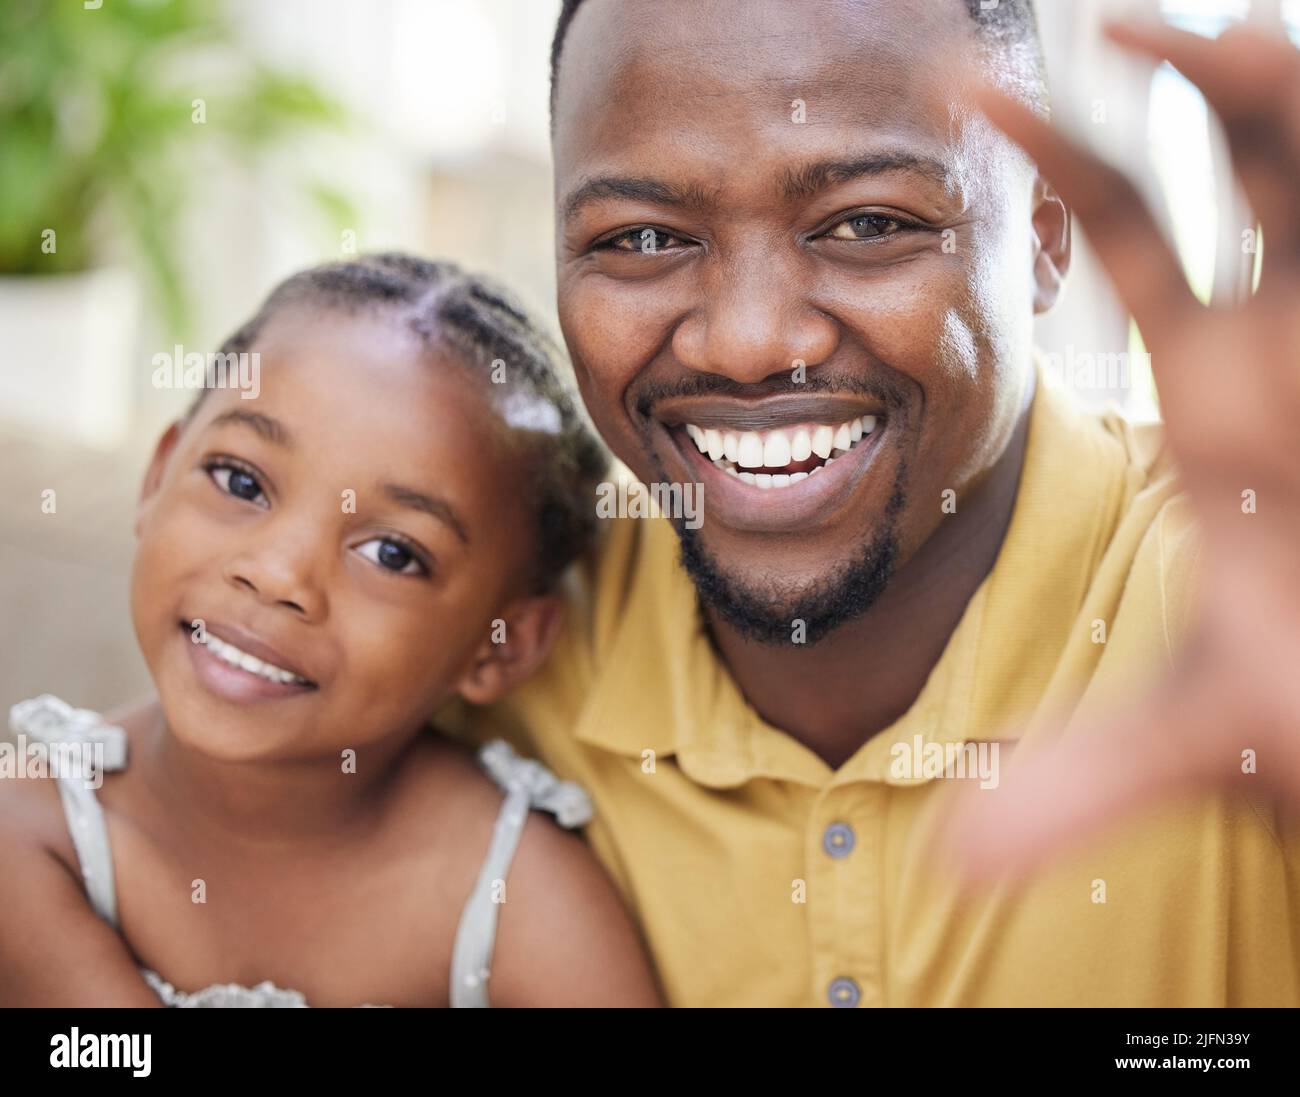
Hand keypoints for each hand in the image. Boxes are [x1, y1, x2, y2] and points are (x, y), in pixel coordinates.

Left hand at [941, 20, 1299, 879]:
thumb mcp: (1210, 730)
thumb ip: (1087, 782)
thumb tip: (957, 866)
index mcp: (1215, 392)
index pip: (1127, 235)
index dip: (1061, 155)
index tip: (972, 91)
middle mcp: (1293, 340)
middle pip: (1247, 158)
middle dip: (1204, 75)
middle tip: (1131, 16)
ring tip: (1228, 32)